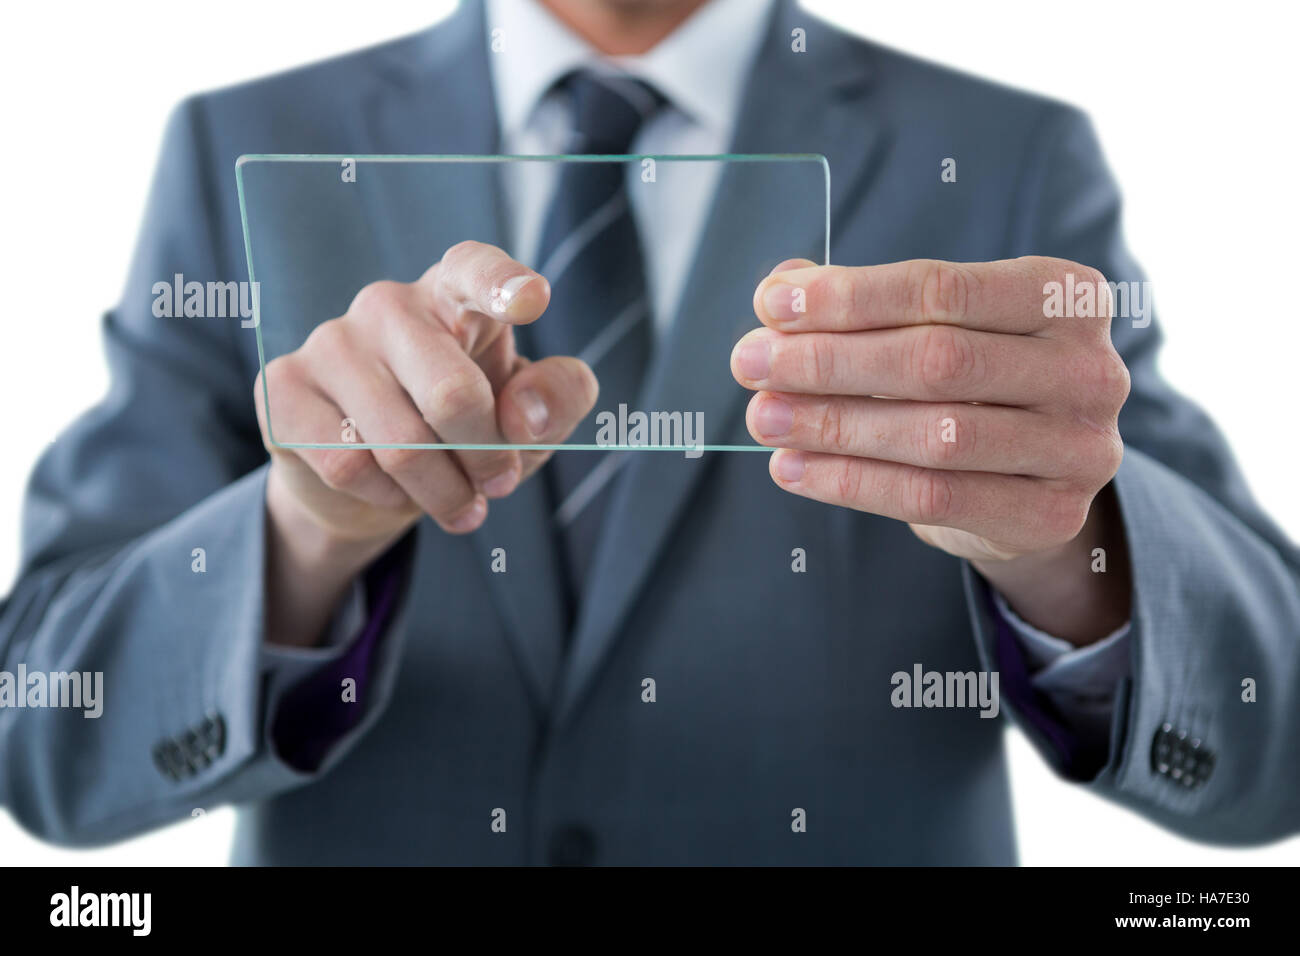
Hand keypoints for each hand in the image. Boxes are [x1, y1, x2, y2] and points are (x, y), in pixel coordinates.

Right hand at [255, 240, 597, 644]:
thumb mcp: (531, 419)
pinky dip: (387, 498)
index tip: (533, 299)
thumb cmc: (467, 432)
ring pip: (401, 445)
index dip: (502, 284)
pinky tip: (393, 491)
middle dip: (488, 459)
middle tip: (499, 485)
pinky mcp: (282, 387)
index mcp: (454, 295)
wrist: (376, 484)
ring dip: (444, 493)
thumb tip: (526, 415)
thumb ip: (557, 400)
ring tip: (456, 500)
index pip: (474, 271)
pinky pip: (347, 465)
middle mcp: (388, 304)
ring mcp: (330, 341)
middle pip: (452, 395)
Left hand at [733, 256, 1130, 642]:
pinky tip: (792, 468)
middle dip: (828, 361)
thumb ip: (860, 301)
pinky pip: (932, 498)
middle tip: (749, 363)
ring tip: (762, 417)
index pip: (942, 288)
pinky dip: (850, 483)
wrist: (1030, 477)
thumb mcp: (929, 325)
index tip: (770, 305)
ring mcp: (1081, 448)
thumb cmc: (970, 381)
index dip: (848, 297)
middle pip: (936, 361)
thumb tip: (781, 288)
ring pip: (934, 436)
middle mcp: (1090, 368)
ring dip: (832, 425)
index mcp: (1066, 295)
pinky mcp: (1051, 515)